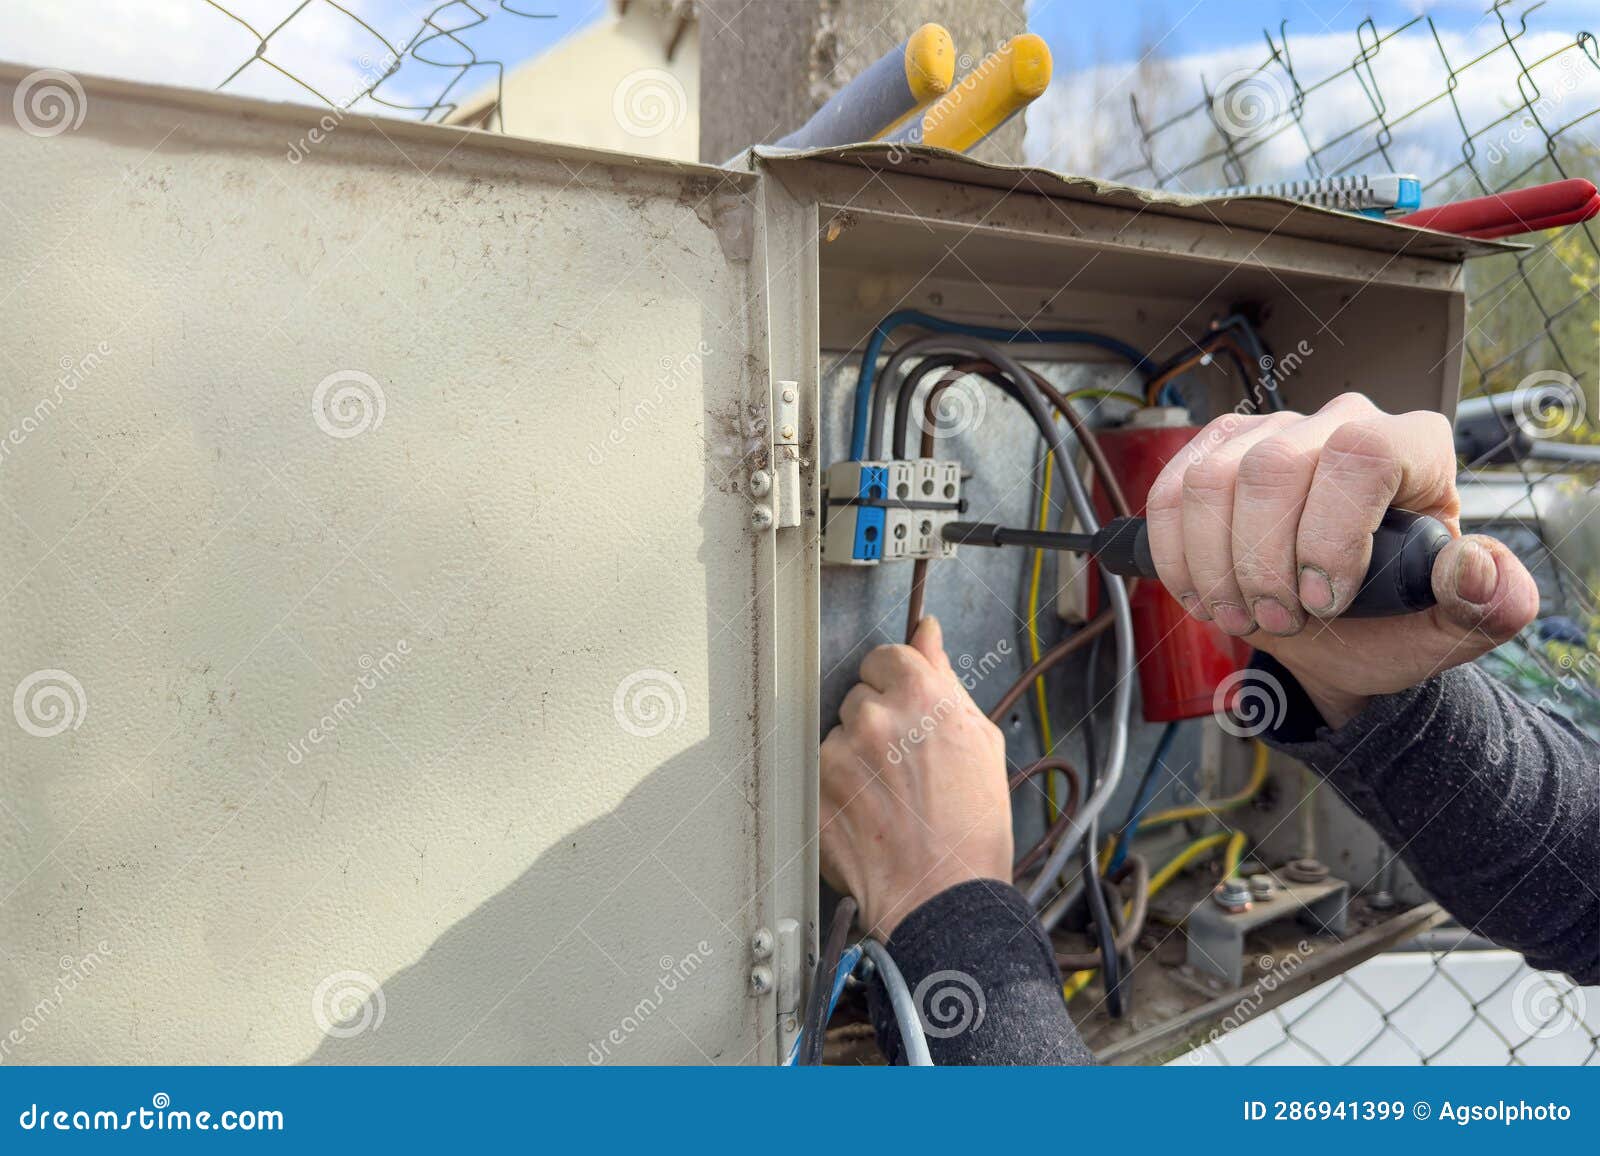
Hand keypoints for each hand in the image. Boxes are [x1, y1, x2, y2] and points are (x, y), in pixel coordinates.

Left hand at [819, 617, 1011, 938]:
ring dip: (855, 757)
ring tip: (890, 797)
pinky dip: (837, 790)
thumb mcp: (980, 741)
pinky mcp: (814, 790)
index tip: (903, 707)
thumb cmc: (972, 828)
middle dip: (877, 722)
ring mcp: (838, 754)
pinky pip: (820, 773)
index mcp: (920, 694)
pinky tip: (869, 815)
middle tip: (904, 766)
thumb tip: (927, 633)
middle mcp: (874, 716)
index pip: (885, 656)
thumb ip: (946, 678)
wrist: (944, 897)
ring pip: (837, 736)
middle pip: (859, 697)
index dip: (895, 683)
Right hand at [1145, 393, 1539, 726]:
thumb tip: (1478, 567)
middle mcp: (1341, 421)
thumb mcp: (1453, 627)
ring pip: (1213, 481)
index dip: (1332, 532)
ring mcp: (1271, 432)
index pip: (1363, 453)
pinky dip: (1176, 556)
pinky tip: (1203, 594)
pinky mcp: (1214, 453)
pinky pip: (1171, 492)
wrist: (1334, 633)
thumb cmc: (1396, 621)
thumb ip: (1490, 604)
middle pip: (1274, 466)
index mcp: (1414, 447)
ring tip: (1244, 615)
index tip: (1326, 599)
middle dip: (1263, 562)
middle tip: (1282, 621)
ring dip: (1216, 567)